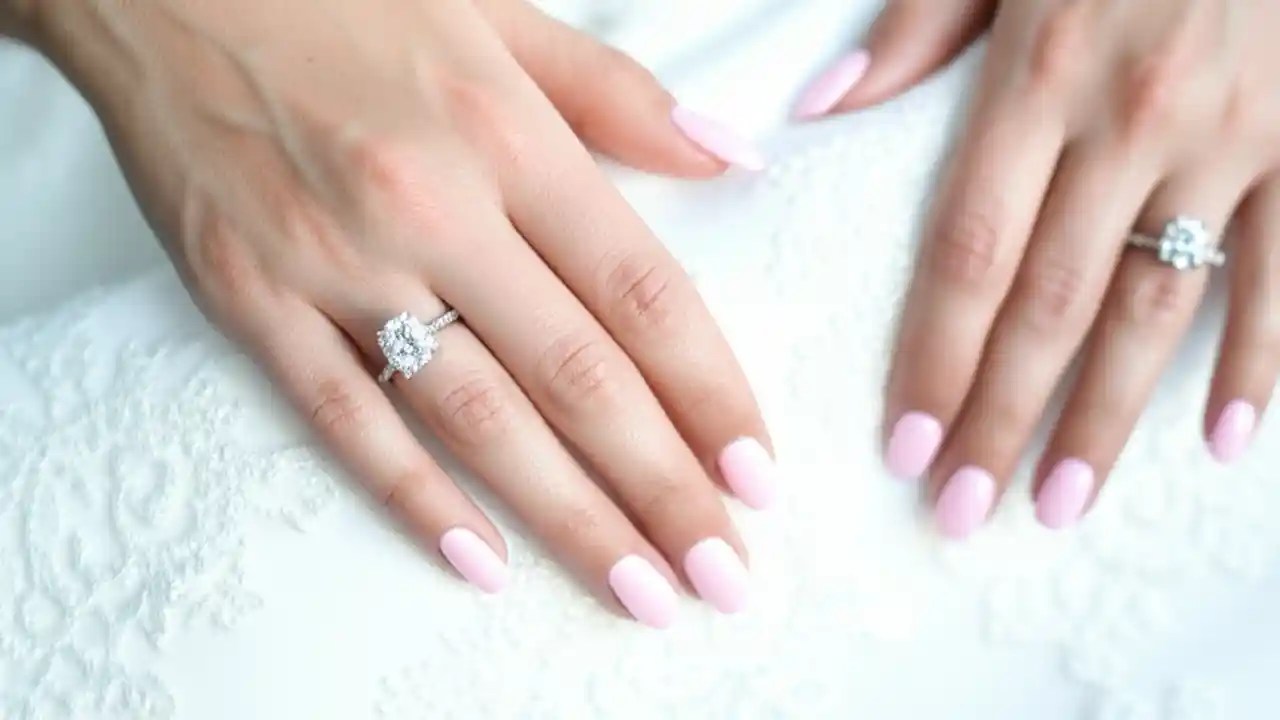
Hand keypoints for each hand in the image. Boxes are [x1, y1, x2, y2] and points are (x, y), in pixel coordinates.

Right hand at [30, 0, 774, 624]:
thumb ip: (618, 95)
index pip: (642, 292)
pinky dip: (413, 497)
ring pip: (476, 418)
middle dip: (662, 488)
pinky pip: (345, 419)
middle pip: (577, 378)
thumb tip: (730, 155)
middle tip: (722, 571)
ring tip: (636, 588)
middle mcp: (432, 208)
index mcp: (506, 136)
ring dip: (567, 518)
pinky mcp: (252, 300)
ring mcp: (335, 262)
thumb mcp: (500, 14)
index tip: (756, 473)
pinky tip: (480, 560)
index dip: (710, 393)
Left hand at [799, 0, 1279, 535]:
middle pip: (1051, 304)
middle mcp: (1130, 124)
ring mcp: (1230, 139)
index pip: (970, 253)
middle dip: (1002, 419)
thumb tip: (820, 107)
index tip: (905, 445)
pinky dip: (1259, 359)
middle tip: (963, 511)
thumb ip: (914, 28)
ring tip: (1060, 502)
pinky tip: (1222, 439)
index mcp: (1040, 76)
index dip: (934, 357)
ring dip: (1106, 417)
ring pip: (1157, 306)